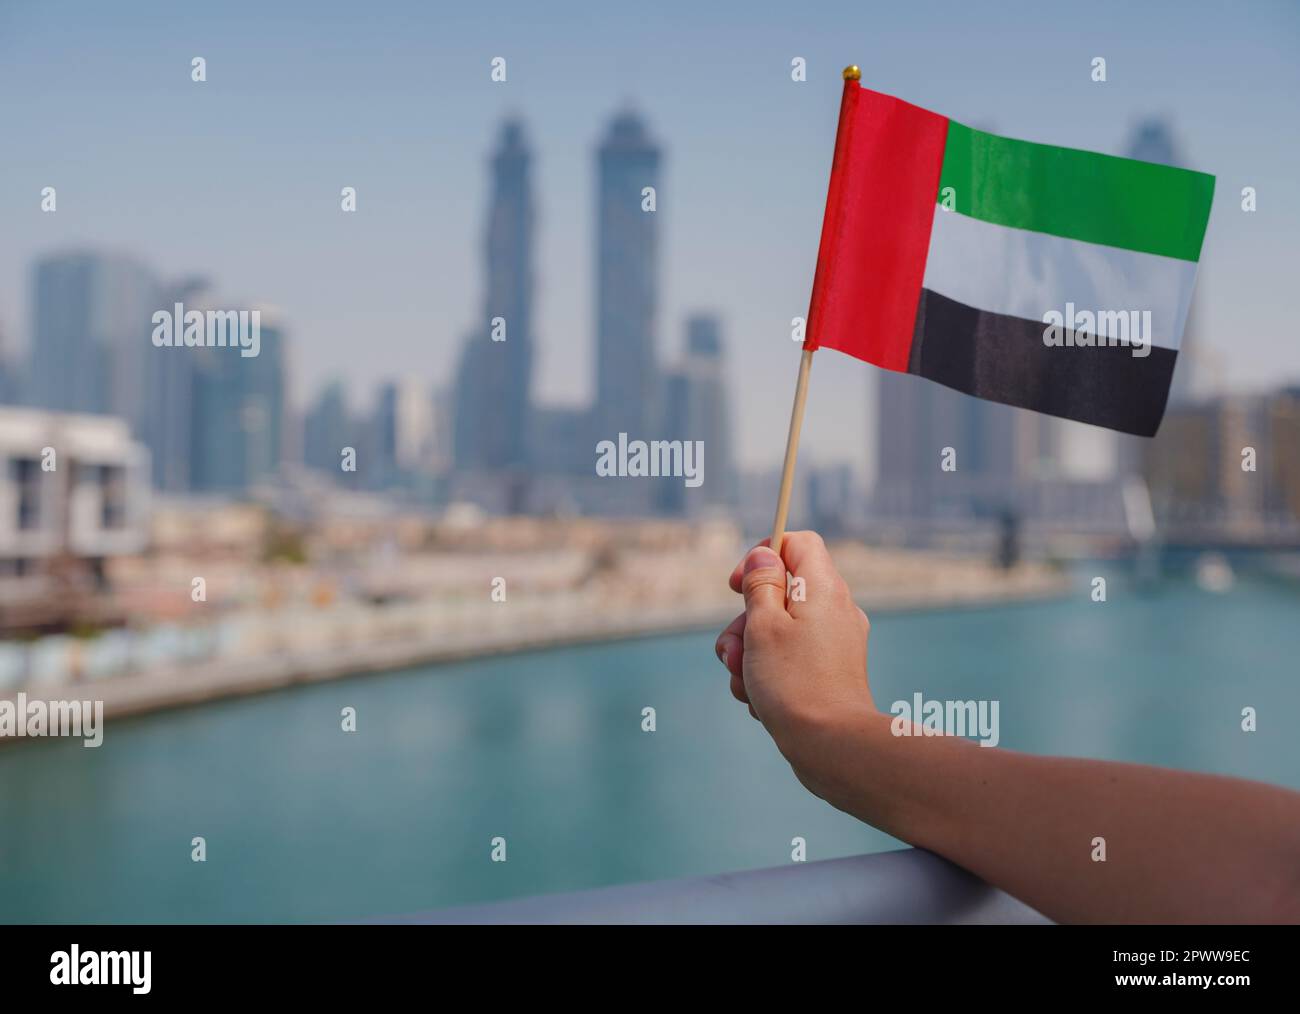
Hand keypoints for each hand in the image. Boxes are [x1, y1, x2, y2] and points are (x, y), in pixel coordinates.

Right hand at [714, 532, 875, 797]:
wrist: (832, 747)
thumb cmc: (794, 683)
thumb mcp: (763, 626)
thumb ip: (760, 585)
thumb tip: (765, 555)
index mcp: (823, 588)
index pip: (797, 543)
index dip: (763, 555)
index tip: (738, 585)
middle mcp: (835, 610)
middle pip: (780, 592)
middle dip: (745, 621)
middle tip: (735, 650)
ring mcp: (835, 643)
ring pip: (779, 630)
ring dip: (751, 653)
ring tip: (745, 683)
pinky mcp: (830, 672)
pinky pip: (791, 658)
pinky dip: (769, 674)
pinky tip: (760, 701)